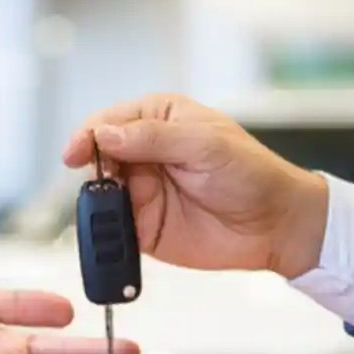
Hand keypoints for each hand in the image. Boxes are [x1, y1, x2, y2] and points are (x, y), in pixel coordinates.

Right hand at [62, 93, 328, 277]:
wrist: (276, 224)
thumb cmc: (251, 173)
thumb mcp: (205, 144)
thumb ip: (153, 138)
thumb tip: (105, 135)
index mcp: (159, 119)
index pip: (110, 121)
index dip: (89, 135)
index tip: (77, 152)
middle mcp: (145, 153)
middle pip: (99, 157)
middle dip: (92, 169)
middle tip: (98, 182)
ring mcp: (142, 191)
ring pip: (101, 193)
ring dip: (97, 202)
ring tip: (106, 211)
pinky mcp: (144, 226)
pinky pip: (114, 228)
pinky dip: (107, 232)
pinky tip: (110, 234)